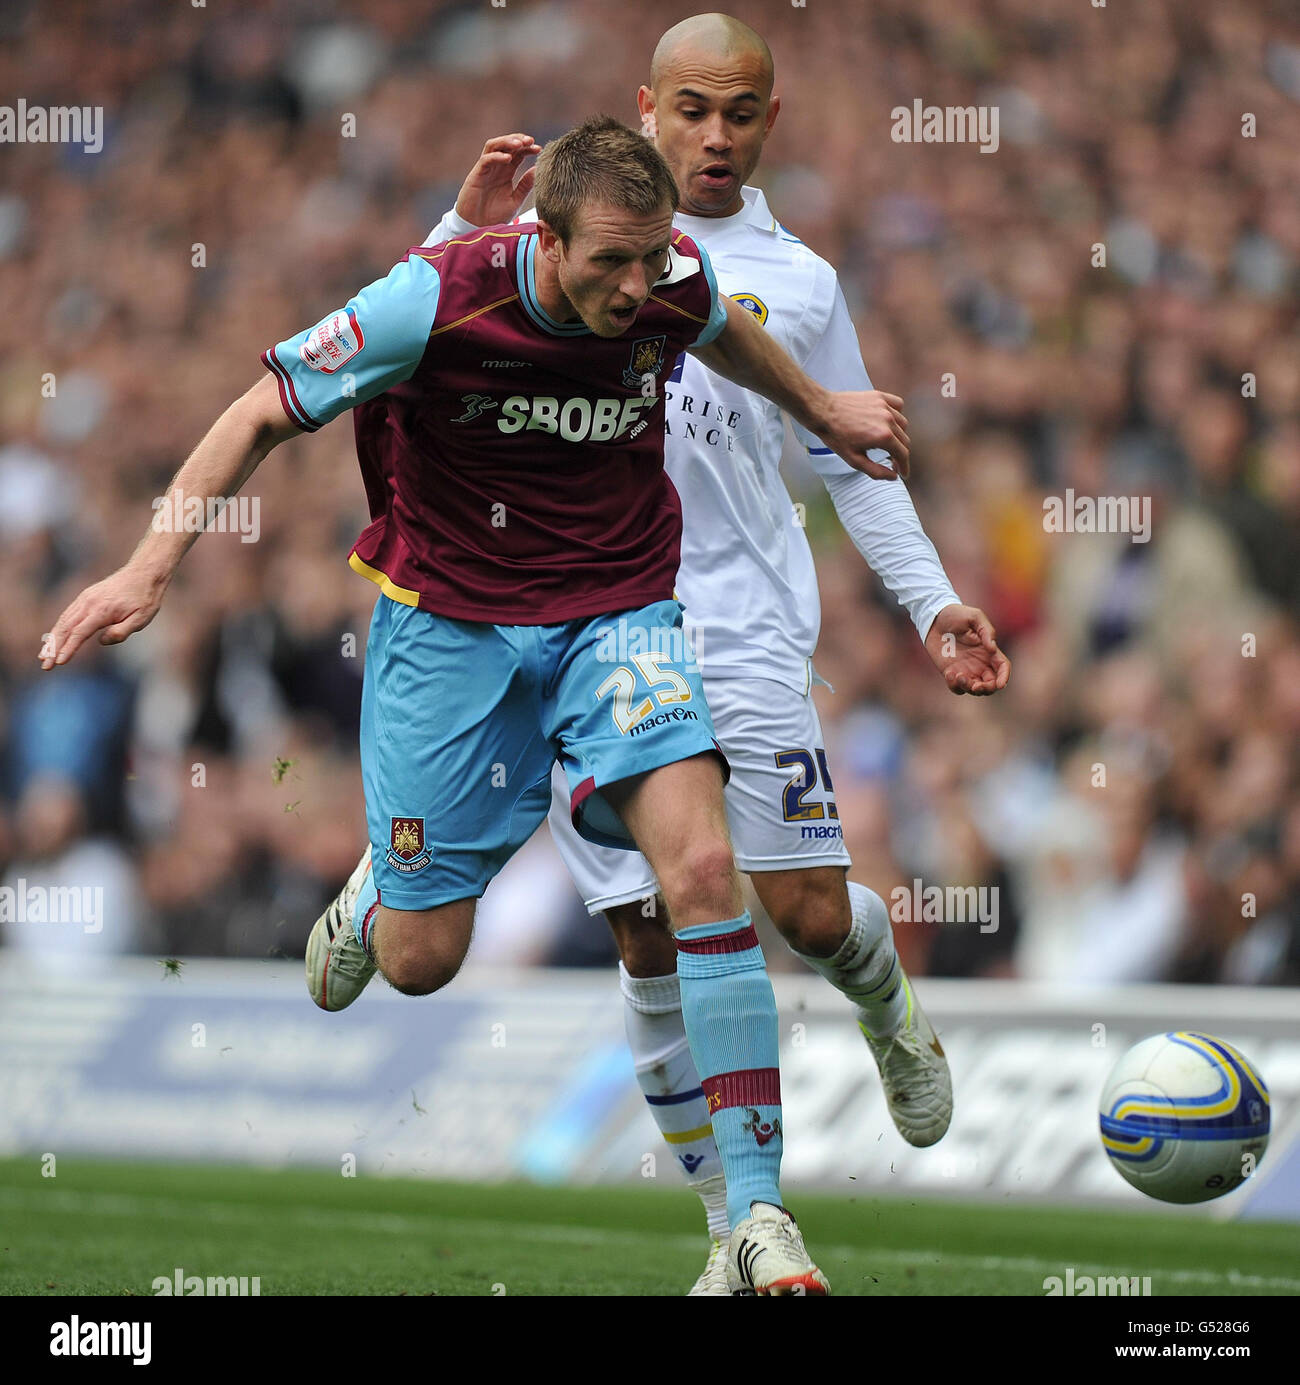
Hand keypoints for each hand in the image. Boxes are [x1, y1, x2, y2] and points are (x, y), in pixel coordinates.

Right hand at [40, 563, 169, 669]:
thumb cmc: (144, 598)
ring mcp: (85, 599)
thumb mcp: (141, 618)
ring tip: (44, 656)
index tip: (59, 662)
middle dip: (53, 648)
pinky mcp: (85, 597)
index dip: (68, 648)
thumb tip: (102, 641)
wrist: (143, 573)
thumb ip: (121, 632)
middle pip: (65, 628)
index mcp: (101, 611)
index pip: (79, 633)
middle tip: (46, 665)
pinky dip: (58, 628)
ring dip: (52, 639)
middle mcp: (88, 603)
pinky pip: (67, 614)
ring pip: (63, 621)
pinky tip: (53, 639)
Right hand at [454, 133, 541, 226]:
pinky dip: (497, 156)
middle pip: (506, 144)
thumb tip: (538, 170)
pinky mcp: (476, 175)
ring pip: (494, 146)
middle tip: (531, 141)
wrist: (477, 227)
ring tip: (519, 144)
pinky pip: (486, 160)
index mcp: (507, 172)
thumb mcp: (515, 200)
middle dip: (519, 139)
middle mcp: (496, 167)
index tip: (539, 149)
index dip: (528, 149)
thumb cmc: (494, 216)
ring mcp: (486, 169)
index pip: (518, 153)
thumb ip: (526, 185)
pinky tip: (508, 158)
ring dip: (507, 142)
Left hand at [817, 390, 908, 479]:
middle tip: (893, 462)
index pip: (903, 454)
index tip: (903, 474)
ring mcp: (885, 406)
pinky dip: (897, 415)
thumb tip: (893, 476)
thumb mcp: (854, 460)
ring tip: (888, 443)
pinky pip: (898, 405)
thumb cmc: (836, 436)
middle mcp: (888, 420)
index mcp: (884, 436)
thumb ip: (875, 471)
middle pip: (904, 440)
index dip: (904, 467)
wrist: (823, 411)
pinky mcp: (879, 396)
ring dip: (899, 435)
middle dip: (900, 454)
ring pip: (903, 424)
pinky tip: (889, 422)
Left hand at [924, 604, 1010, 694]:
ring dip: (970, 688)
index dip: (1004, 677)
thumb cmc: (956, 614)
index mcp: (989, 651)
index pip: (1003, 668)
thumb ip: (986, 631)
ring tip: (959, 676)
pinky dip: (954, 685)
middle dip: (987, 689)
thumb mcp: (974, 617)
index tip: (1000, 684)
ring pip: (974, 689)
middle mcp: (980, 663)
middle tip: (976, 686)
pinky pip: (956, 687)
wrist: (934, 618)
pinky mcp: (950, 672)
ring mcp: (965, 669)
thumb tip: (992, 648)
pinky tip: (949, 673)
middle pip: (990, 684)